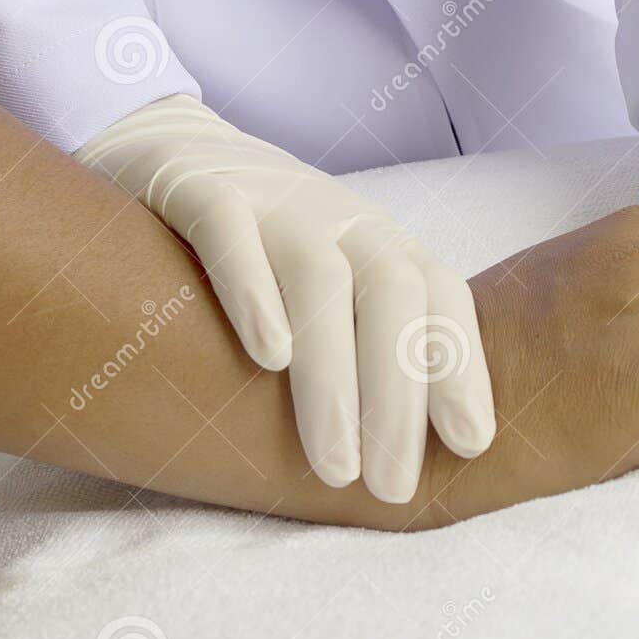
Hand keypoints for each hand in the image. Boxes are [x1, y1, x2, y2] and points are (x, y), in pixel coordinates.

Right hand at [75, 95, 493, 502]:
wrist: (167, 151)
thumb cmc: (265, 250)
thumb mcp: (335, 283)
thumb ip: (370, 343)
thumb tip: (416, 449)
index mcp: (380, 241)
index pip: (440, 296)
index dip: (461, 366)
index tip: (471, 445)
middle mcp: (338, 216)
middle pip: (392, 294)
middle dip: (400, 396)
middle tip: (392, 487)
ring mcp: (271, 199)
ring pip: (320, 276)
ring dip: (333, 376)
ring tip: (335, 464)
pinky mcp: (196, 188)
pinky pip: (229, 231)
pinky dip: (254, 291)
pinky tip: (268, 358)